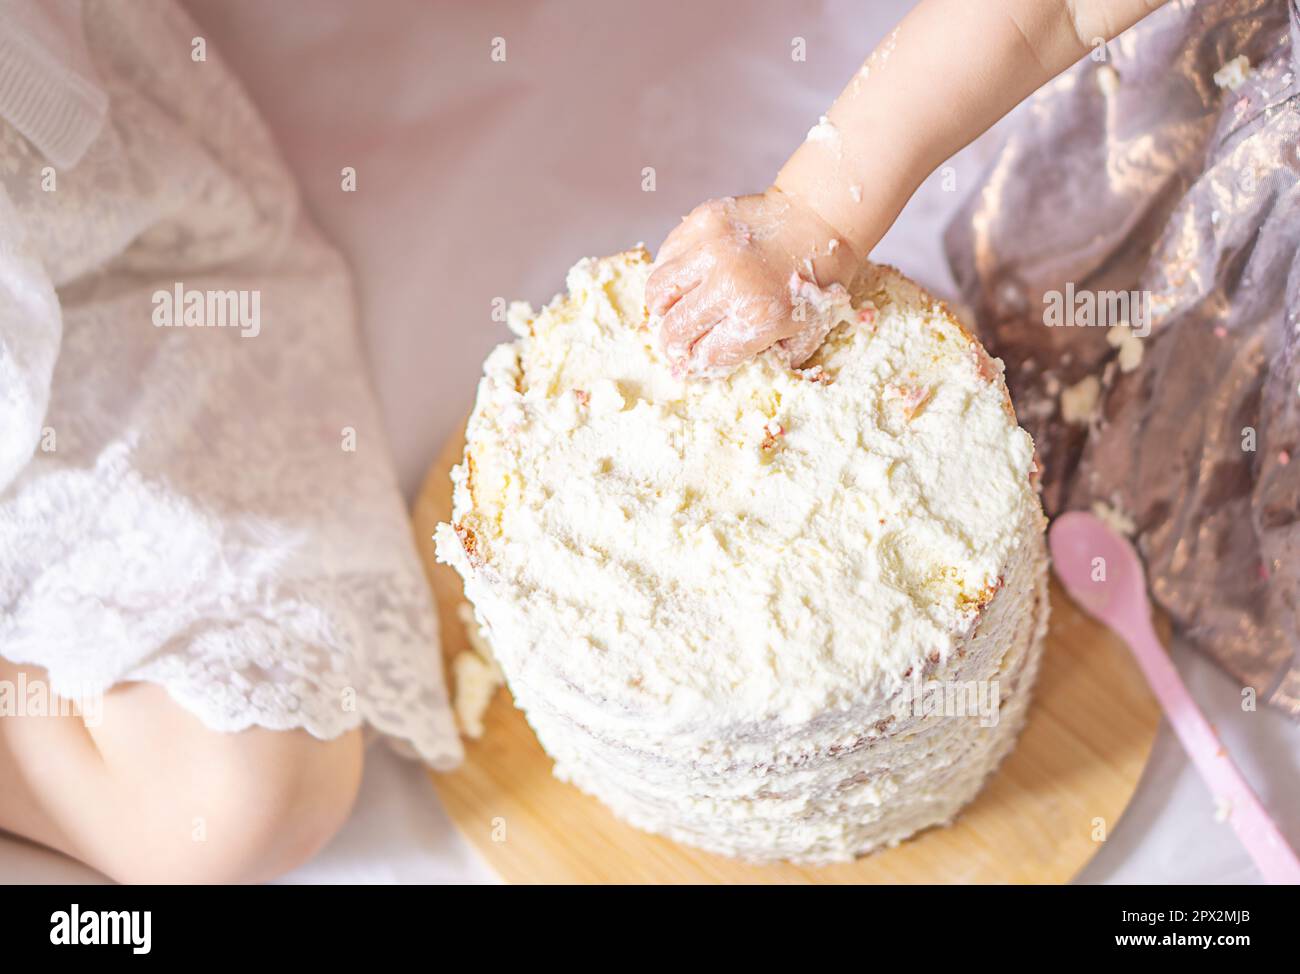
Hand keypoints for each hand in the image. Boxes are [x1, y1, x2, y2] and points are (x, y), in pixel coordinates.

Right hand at [646, 189, 859, 377]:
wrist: (821, 218)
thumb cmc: (815, 280)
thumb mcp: (806, 333)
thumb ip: (768, 359)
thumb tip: (721, 371)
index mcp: (758, 316)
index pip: (706, 356)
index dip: (699, 366)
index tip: (695, 365)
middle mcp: (730, 281)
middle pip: (675, 330)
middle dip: (672, 346)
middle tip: (677, 346)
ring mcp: (712, 247)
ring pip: (658, 292)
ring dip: (662, 309)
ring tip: (674, 312)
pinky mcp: (702, 221)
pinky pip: (666, 257)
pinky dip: (669, 274)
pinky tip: (685, 280)